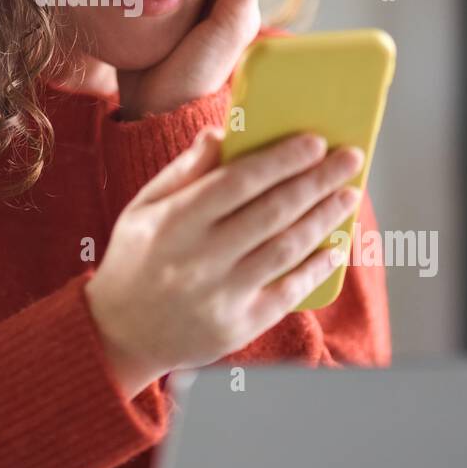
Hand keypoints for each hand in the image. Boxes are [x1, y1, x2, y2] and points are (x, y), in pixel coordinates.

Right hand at [85, 125, 364, 397]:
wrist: (118, 335)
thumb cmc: (134, 260)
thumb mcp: (143, 208)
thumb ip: (184, 171)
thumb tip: (222, 133)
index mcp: (174, 222)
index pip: (238, 182)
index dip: (281, 160)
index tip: (314, 141)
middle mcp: (200, 258)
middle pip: (272, 212)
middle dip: (317, 181)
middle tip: (348, 159)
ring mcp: (221, 295)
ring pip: (285, 248)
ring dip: (323, 218)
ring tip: (348, 195)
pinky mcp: (238, 326)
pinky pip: (287, 292)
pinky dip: (315, 268)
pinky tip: (335, 247)